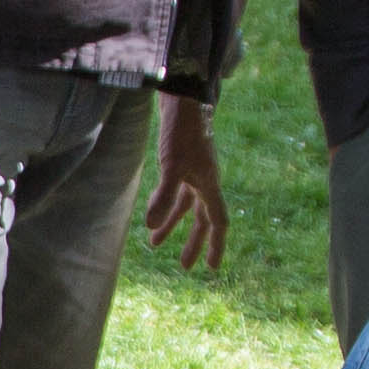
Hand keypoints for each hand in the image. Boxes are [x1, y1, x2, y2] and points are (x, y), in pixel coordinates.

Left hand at [142, 97, 228, 271]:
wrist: (183, 101)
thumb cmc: (182, 132)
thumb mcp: (171, 166)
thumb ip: (164, 196)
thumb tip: (151, 226)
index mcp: (209, 185)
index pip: (217, 221)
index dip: (215, 245)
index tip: (211, 267)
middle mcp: (204, 181)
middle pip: (202, 218)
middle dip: (194, 241)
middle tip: (186, 265)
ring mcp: (194, 172)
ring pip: (186, 206)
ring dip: (173, 224)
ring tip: (155, 243)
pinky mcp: (181, 162)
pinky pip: (177, 191)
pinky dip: (166, 204)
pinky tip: (151, 212)